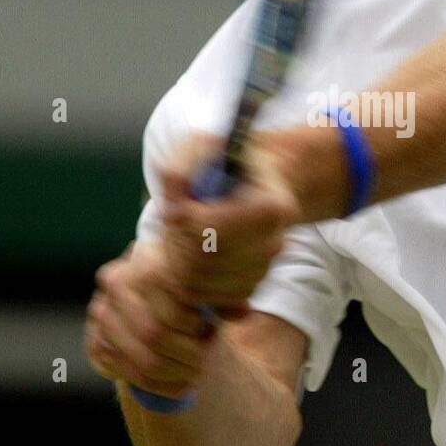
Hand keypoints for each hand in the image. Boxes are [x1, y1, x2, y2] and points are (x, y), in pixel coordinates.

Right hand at [85, 240, 237, 400]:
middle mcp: (115, 286)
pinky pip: (128, 375)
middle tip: (207, 358)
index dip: (195, 327)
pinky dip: (161, 387)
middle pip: (156, 336)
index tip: (212, 331)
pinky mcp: (95, 343)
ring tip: (197, 371)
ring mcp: (100, 315)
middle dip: (189, 354)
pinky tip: (183, 386)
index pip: (172, 307)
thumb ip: (223, 296)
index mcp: (143, 263)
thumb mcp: (204, 284)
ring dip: (178, 374)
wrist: (147, 291)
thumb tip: (243, 312)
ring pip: (145, 361)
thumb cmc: (184, 287)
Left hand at [159, 132, 301, 308]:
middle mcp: (273, 242)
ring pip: (204, 287)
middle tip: (174, 223)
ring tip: (183, 237)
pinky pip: (212, 300)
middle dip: (176, 247)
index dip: (182, 224)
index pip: (211, 232)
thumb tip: (172, 215)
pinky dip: (194, 283)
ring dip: (181, 266)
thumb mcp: (200, 146)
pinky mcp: (254, 283)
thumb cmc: (225, 158)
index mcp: (269, 208)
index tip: (177, 206)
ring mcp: (265, 266)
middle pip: (204, 265)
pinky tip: (194, 255)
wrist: (257, 177)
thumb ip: (179, 171)